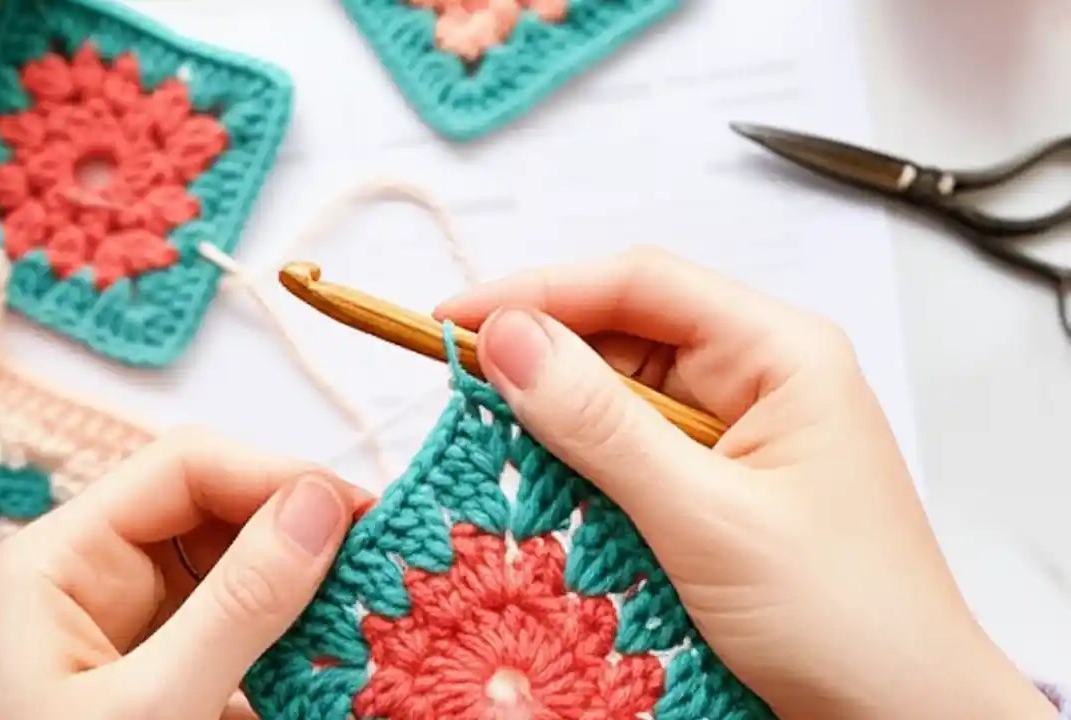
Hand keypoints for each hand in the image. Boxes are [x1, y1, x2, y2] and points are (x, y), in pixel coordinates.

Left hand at [0, 430, 367, 718]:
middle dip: (302, 532)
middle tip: (381, 567)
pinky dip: (297, 639)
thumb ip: (239, 605)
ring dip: (309, 586)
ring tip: (370, 610)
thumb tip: (323, 502)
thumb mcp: (153, 710)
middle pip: (221, 510)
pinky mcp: (172, 672)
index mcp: (64, 559)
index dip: (277, 476)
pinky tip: (338, 658)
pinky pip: (247, 628)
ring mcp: (138, 624)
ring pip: (244, 567)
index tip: (360, 516)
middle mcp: (100, 575)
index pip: (186, 467)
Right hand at [435, 247, 1049, 719]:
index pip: (640, 283)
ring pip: (621, 396)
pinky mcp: (718, 484)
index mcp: (781, 353)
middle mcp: (760, 377)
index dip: (540, 291)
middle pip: (624, 333)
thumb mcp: (704, 518)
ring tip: (498, 450)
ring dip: (560, 422)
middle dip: (543, 360)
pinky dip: (585, 469)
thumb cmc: (847, 620)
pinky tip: (551, 491)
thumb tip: (509, 340)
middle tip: (462, 390)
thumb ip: (600, 425)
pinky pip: (634, 452)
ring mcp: (739, 432)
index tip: (456, 319)